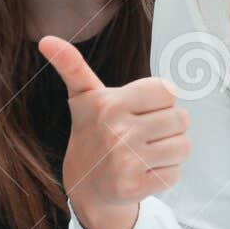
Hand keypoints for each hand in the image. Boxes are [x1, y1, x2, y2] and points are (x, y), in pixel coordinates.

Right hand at [41, 35, 190, 228]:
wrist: (86, 187)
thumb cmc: (93, 133)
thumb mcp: (83, 97)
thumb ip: (72, 65)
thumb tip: (47, 40)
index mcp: (108, 103)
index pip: (168, 90)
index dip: (159, 100)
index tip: (140, 109)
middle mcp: (116, 132)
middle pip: (180, 118)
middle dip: (168, 126)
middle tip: (143, 133)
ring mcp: (125, 162)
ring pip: (182, 146)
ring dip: (170, 150)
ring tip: (145, 152)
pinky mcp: (134, 188)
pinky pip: (175, 173)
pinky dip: (165, 173)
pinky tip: (144, 171)